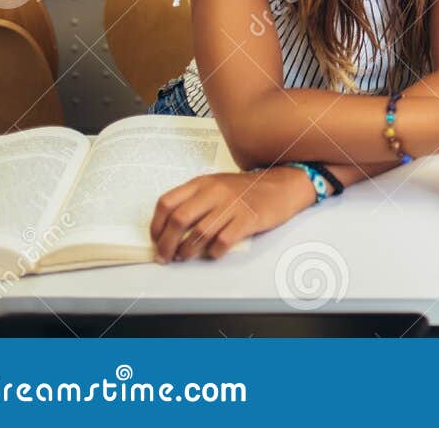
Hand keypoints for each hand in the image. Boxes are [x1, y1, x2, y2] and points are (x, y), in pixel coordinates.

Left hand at [150, 166, 313, 261]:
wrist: (282, 185)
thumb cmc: (247, 190)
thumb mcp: (217, 185)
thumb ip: (194, 201)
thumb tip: (169, 229)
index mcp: (203, 183)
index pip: (167, 202)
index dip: (156, 225)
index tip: (156, 238)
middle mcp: (215, 192)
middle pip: (179, 220)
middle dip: (166, 244)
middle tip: (164, 256)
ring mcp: (232, 205)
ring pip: (199, 233)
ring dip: (186, 251)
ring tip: (184, 257)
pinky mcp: (248, 219)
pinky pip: (223, 241)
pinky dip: (213, 252)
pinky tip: (213, 252)